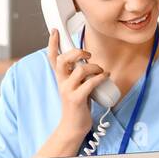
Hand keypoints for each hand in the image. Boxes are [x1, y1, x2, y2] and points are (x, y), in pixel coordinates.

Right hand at [43, 27, 109, 154]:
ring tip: (101, 70)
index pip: (52, 58)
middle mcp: (62, 82)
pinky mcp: (76, 99)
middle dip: (76, 52)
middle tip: (88, 54)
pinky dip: (100, 77)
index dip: (52, 43)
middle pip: (63, 60)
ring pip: (80, 70)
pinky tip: (105, 76)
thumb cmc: (78, 105)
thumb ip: (78, 74)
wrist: (74, 126)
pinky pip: (90, 83)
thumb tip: (89, 61)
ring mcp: (68, 91)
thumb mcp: (76, 86)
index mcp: (61, 78)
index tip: (54, 31)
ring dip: (94, 67)